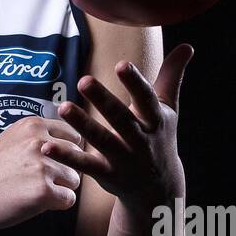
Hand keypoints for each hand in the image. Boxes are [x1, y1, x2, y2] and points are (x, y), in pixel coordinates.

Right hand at [0, 117, 84, 233]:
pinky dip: (55, 205)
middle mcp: (40, 141)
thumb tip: (76, 148)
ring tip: (31, 191)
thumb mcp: (12, 141)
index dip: (66, 154)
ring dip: (59, 189)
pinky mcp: (42, 191)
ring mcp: (42, 166)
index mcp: (33, 125)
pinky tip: (32, 202)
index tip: (47, 164)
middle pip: (78, 158)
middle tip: (38, 182)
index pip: (74, 136)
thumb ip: (40, 139)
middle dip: (65, 172)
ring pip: (75, 180)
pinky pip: (68, 200)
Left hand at [48, 44, 194, 222]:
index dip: (135, 82)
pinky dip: (67, 157)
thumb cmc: (159, 137)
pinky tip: (47, 146)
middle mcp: (141, 139)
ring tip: (63, 107)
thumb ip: (172, 76)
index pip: (146, 98)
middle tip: (84, 80)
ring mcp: (124, 159)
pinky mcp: (107, 175)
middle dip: (104, 100)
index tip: (121, 64)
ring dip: (82, 124)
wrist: (159, 189)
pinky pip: (85, 165)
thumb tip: (188, 45)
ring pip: (101, 140)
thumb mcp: (168, 109)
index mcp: (155, 120)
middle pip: (121, 118)